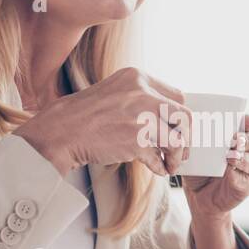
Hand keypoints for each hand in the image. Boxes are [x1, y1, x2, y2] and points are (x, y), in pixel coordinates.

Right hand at [14, 67, 191, 177]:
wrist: (62, 131)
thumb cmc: (87, 116)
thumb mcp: (116, 93)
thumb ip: (141, 98)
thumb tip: (169, 117)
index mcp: (138, 78)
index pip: (177, 96)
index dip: (180, 117)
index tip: (178, 130)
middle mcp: (143, 93)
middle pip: (183, 116)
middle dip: (185, 136)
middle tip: (180, 151)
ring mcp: (141, 117)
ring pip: (177, 139)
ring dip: (176, 155)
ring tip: (171, 164)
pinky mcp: (136, 141)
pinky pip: (159, 158)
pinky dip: (160, 167)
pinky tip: (157, 169)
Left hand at [182, 114, 248, 219]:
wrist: (198, 195)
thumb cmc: (200, 167)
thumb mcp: (198, 150)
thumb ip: (201, 138)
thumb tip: (196, 123)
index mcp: (241, 137)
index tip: (246, 118)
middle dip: (248, 139)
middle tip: (235, 139)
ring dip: (243, 157)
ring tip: (230, 156)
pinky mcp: (247, 185)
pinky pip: (246, 177)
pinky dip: (237, 173)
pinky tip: (229, 171)